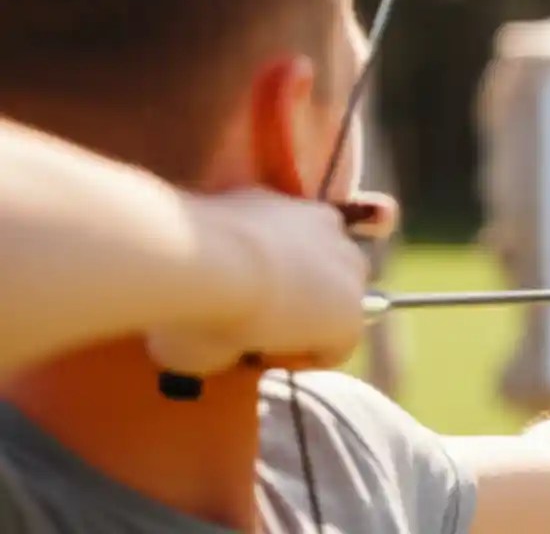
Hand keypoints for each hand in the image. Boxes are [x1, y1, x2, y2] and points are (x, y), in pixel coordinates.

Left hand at [145, 189, 396, 375]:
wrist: (190, 254)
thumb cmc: (211, 321)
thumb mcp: (217, 362)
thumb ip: (236, 354)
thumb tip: (223, 342)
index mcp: (346, 322)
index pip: (331, 351)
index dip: (292, 356)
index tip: (256, 355)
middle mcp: (351, 271)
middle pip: (338, 295)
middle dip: (306, 306)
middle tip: (256, 317)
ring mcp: (323, 225)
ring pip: (321, 252)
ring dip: (297, 264)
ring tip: (247, 274)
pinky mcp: (284, 196)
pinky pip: (286, 223)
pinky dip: (266, 234)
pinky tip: (229, 243)